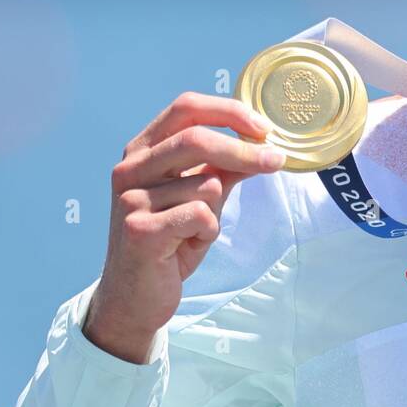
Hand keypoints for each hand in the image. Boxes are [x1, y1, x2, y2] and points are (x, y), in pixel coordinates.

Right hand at [83, 92, 285, 363]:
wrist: (134, 298)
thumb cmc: (169, 243)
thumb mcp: (200, 199)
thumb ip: (223, 169)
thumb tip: (264, 145)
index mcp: (142, 151)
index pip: (186, 108)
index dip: (228, 111)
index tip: (263, 127)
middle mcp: (130, 168)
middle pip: (197, 139)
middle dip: (244, 151)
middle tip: (276, 161)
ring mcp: (130, 199)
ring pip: (205, 184)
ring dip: (216, 211)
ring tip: (193, 232)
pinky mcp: (139, 230)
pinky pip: (201, 215)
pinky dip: (207, 232)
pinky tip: (186, 246)